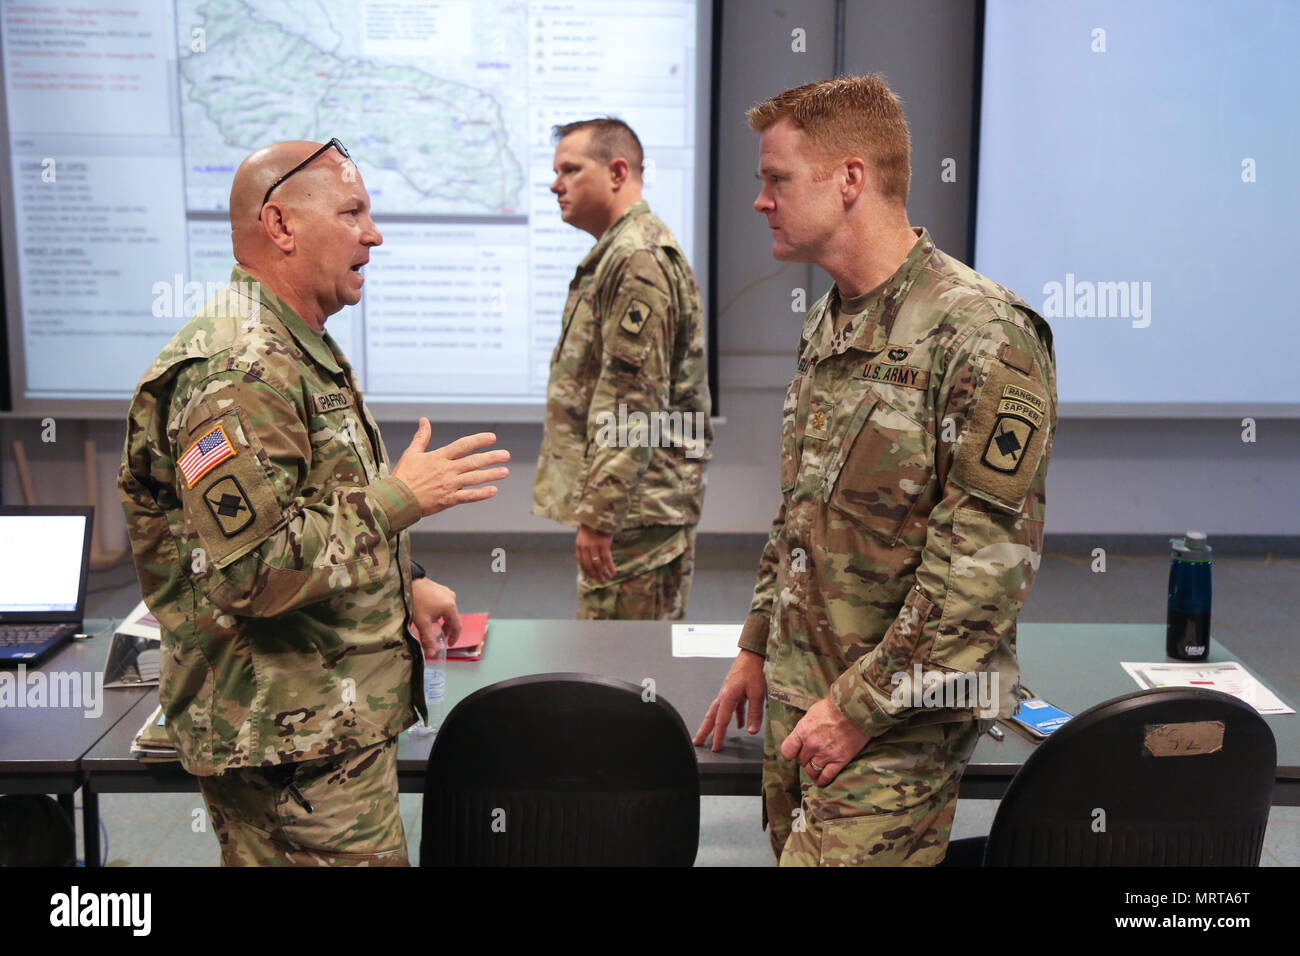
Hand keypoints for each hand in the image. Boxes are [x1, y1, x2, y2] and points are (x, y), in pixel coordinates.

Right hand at [392, 419, 509, 516]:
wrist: (396, 499)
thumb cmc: (403, 476)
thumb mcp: (411, 453)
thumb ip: (421, 436)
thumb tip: (424, 420)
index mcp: (439, 457)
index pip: (462, 445)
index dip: (478, 440)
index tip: (492, 437)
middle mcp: (446, 470)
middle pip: (473, 461)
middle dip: (491, 457)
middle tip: (506, 454)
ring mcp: (448, 485)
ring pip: (474, 478)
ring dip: (491, 474)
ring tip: (505, 471)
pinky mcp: (448, 500)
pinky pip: (468, 497)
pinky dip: (481, 494)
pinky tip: (493, 490)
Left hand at [410, 577, 460, 656]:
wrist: (408, 582)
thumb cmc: (416, 600)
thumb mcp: (422, 622)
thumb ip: (428, 639)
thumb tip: (431, 653)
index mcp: (450, 607)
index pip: (457, 626)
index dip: (454, 637)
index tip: (449, 644)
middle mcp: (451, 598)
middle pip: (453, 618)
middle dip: (447, 629)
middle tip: (440, 637)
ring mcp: (446, 592)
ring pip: (448, 611)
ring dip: (443, 620)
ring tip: (433, 626)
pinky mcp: (440, 589)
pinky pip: (444, 604)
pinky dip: (440, 612)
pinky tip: (430, 614)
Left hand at [575, 524, 615, 581]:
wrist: (600, 514)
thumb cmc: (593, 525)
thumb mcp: (584, 535)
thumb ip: (585, 546)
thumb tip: (589, 559)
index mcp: (579, 545)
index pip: (581, 563)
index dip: (587, 571)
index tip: (592, 577)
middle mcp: (585, 547)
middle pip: (590, 566)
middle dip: (596, 574)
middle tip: (601, 580)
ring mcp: (594, 546)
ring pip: (598, 565)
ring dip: (604, 573)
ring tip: (608, 577)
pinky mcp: (603, 544)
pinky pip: (607, 560)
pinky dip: (610, 568)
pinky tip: (613, 572)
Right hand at [692, 650, 765, 751]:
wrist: (753, 653)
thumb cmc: (754, 669)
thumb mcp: (758, 694)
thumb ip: (755, 714)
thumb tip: (752, 731)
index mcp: (727, 696)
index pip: (721, 721)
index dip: (718, 736)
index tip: (715, 747)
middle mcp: (724, 695)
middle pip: (711, 716)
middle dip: (704, 730)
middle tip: (697, 742)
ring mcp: (728, 692)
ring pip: (719, 712)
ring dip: (716, 724)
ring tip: (713, 736)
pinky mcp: (734, 690)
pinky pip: (732, 707)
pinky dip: (735, 717)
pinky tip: (740, 725)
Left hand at [779, 697, 870, 785]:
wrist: (856, 709)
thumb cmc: (834, 707)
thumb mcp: (812, 713)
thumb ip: (805, 728)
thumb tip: (801, 736)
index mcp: (803, 731)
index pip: (787, 751)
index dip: (791, 752)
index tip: (796, 751)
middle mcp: (812, 744)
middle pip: (800, 761)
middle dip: (804, 759)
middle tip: (811, 755)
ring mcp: (826, 754)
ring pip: (811, 771)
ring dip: (812, 770)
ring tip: (816, 767)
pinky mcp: (840, 760)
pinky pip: (826, 777)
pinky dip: (823, 780)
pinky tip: (822, 779)